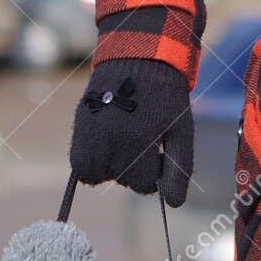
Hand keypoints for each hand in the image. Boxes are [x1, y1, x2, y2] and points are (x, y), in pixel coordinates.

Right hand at [69, 57, 193, 205]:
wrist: (137, 55)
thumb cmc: (165, 96)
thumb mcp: (181, 130)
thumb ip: (179, 168)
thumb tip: (173, 204)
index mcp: (139, 141)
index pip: (143, 184)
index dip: (154, 172)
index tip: (158, 152)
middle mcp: (111, 140)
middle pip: (121, 180)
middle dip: (133, 167)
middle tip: (140, 137)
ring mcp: (91, 134)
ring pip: (99, 176)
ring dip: (112, 166)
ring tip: (123, 139)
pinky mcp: (79, 128)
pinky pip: (81, 166)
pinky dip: (92, 163)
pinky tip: (105, 145)